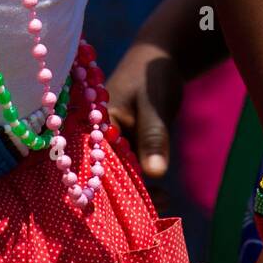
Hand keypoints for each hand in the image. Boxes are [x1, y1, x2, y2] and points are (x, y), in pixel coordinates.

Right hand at [105, 40, 184, 206]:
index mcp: (97, 122)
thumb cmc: (152, 74)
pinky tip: (163, 193)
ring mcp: (113, 138)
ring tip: (165, 201)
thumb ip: (153, 136)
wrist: (162, 56)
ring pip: (122, 170)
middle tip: (158, 205)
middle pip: (109, 171)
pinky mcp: (125, 140)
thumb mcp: (154, 104)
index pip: (100, 162)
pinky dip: (144, 177)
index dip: (117, 186)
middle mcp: (99, 133)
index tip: (140, 206)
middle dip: (130, 192)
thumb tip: (156, 174)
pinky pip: (131, 164)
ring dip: (140, 187)